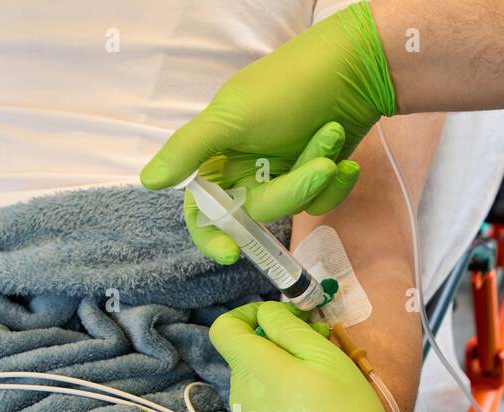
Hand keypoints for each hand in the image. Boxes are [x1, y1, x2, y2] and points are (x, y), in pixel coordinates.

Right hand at [140, 1, 395, 262]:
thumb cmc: (288, 85)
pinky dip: (337, 183)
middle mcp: (247, 167)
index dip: (211, 233)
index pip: (203, 208)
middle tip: (319, 166)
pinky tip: (346, 158)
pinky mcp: (315, 177)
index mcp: (218, 153)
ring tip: (331, 134)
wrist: (355, 67)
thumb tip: (148, 180)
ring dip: (318, 175)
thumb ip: (188, 149)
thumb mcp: (232, 116)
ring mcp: (282, 173)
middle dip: (291, 190)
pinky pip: (321, 203)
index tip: (231, 252)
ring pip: (293, 207)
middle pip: (257, 212)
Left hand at [209, 300, 408, 411]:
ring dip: (281, 376)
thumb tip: (268, 315)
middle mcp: (239, 395)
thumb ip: (290, 329)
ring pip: (256, 385)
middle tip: (318, 353)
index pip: (225, 328)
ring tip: (320, 390)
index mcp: (253, 368)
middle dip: (276, 347)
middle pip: (246, 357)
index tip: (279, 319)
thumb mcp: (327, 359)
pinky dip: (281, 405)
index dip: (248, 315)